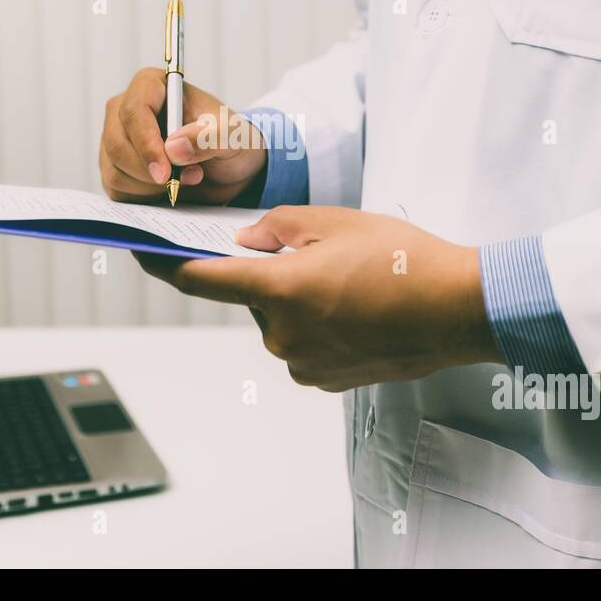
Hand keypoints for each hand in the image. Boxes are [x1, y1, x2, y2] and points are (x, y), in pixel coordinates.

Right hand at [100, 68, 266, 204]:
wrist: (227, 165)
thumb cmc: (226, 138)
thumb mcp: (232, 135)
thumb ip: (209, 137)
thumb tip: (173, 148)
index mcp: (151, 86)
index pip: (134, 111)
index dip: (147, 144)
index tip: (166, 172)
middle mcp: (126, 109)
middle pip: (117, 143)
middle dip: (150, 171)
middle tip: (187, 178)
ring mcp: (116, 138)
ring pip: (114, 169)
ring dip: (151, 186)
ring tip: (184, 178)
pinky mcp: (115, 167)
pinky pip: (116, 188)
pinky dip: (144, 196)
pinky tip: (167, 189)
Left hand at [136, 206, 500, 391]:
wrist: (458, 310)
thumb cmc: (404, 260)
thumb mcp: (336, 221)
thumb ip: (278, 226)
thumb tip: (246, 242)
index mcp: (278, 290)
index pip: (200, 280)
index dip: (165, 264)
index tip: (142, 251)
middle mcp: (281, 334)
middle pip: (251, 298)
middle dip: (272, 274)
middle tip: (319, 255)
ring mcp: (302, 362)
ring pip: (279, 321)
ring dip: (297, 301)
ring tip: (351, 284)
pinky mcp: (324, 379)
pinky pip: (302, 344)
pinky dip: (317, 325)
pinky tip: (357, 311)